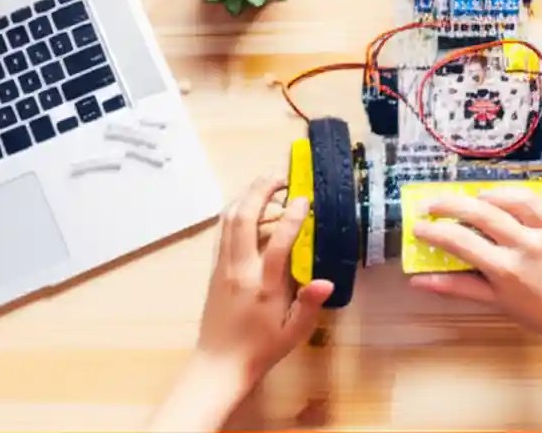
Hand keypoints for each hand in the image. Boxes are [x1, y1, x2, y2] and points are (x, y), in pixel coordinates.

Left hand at [197, 177, 333, 394]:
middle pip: (244, 218)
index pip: (277, 243)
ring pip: (228, 220)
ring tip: (267, 186)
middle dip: (260, 191)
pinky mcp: (214, 268)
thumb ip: (310, 305)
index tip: (304, 199)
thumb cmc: (261, 349)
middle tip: (281, 177)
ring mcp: (223, 267)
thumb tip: (327, 281)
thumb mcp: (294, 333)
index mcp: (263, 287)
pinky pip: (222, 231)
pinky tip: (249, 207)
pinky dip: (235, 211)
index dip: (291, 217)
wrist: (219, 364)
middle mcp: (239, 271)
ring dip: (246, 196)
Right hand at [409, 186, 541, 346]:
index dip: (434, 232)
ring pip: (505, 202)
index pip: (461, 242)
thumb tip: (418, 282)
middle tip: (429, 205)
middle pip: (479, 215)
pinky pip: (529, 201)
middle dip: (448, 206)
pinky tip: (492, 196)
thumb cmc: (537, 313)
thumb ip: (456, 287)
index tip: (417, 227)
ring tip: (461, 199)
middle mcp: (523, 247)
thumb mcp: (494, 302)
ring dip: (479, 196)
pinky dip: (508, 193)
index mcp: (505, 270)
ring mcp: (541, 232)